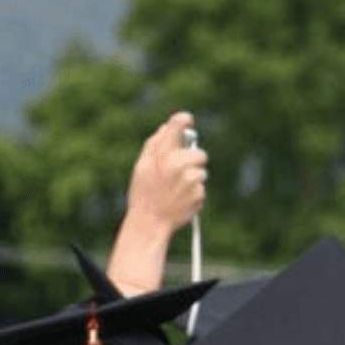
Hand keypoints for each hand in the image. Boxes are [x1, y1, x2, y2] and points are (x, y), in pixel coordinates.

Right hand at [126, 112, 206, 235]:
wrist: (149, 223)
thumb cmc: (144, 193)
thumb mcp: (142, 166)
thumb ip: (155, 144)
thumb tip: (168, 128)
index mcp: (162, 153)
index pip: (179, 124)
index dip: (184, 121)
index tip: (187, 122)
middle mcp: (178, 163)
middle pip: (199, 153)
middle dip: (193, 162)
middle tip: (180, 172)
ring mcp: (190, 179)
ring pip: (202, 172)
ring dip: (194, 179)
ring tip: (177, 189)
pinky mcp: (199, 194)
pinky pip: (202, 188)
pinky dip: (195, 193)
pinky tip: (181, 200)